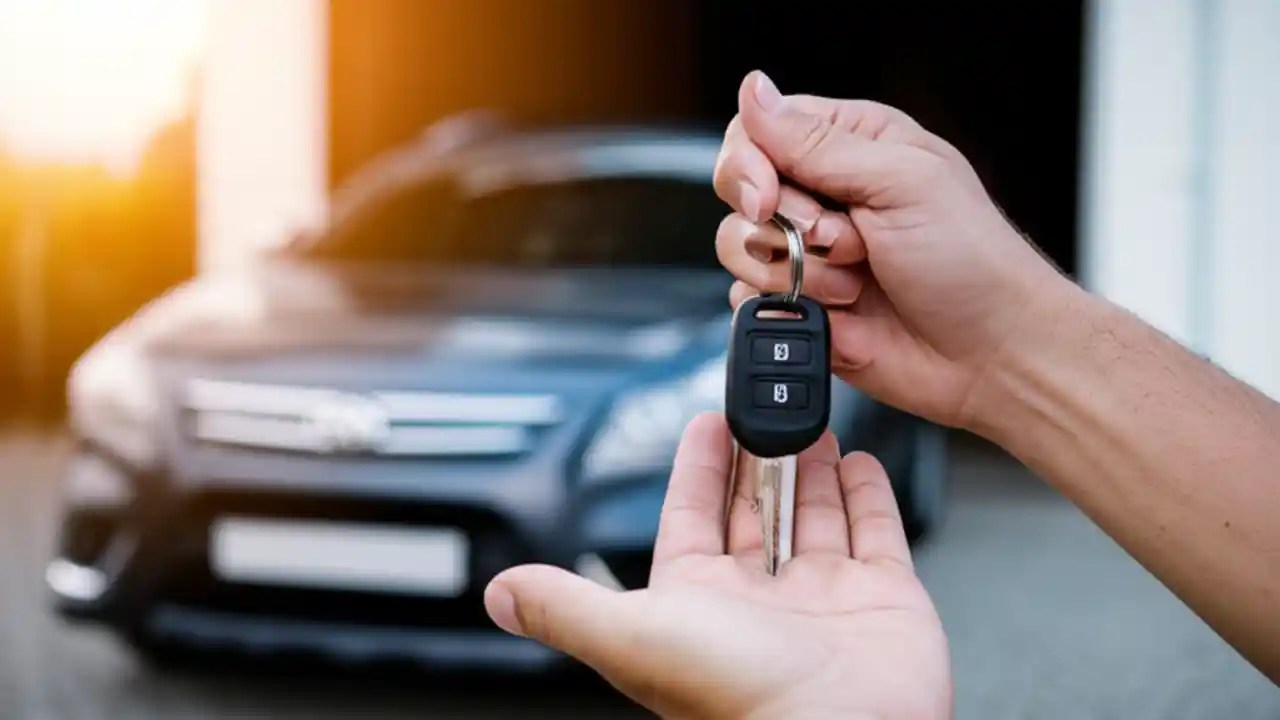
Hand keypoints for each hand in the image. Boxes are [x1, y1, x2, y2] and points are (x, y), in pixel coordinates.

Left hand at [484, 413, 950, 718]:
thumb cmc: (735, 702)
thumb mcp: (633, 637)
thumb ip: (566, 606)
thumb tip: (499, 594)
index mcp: (700, 601)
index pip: (692, 516)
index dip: (695, 467)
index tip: (703, 421)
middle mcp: (761, 599)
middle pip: (754, 508)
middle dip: (756, 454)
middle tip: (761, 405)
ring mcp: (824, 599)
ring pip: (814, 514)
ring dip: (811, 466)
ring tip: (810, 420)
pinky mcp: (883, 600)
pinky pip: (877, 535)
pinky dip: (870, 496)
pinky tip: (860, 464)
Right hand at [714, 71, 1075, 427]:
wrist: (988, 355)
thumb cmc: (971, 261)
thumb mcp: (901, 179)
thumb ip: (817, 141)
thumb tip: (754, 90)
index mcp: (851, 145)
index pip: (757, 130)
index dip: (750, 164)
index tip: (770, 195)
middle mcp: (824, 195)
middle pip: (738, 188)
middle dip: (778, 221)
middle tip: (835, 237)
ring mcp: (809, 253)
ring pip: (737, 247)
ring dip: (796, 270)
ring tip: (854, 279)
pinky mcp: (801, 304)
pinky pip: (749, 299)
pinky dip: (788, 308)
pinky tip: (840, 309)